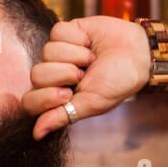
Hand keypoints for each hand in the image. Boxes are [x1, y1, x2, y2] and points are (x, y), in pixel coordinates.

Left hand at [22, 17, 151, 139]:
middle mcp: (53, 75)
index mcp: (56, 97)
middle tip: (84, 74)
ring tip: (91, 59)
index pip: (30, 101)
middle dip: (63, 74)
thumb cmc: (117, 83)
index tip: (67, 95)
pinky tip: (89, 42)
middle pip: (36, 75)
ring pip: (47, 51)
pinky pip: (57, 32)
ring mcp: (58, 53)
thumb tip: (36, 134)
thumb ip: (61, 116)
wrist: (138, 54)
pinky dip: (77, 38)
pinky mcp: (66, 32)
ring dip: (76, 55)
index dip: (45, 98)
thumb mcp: (91, 104)